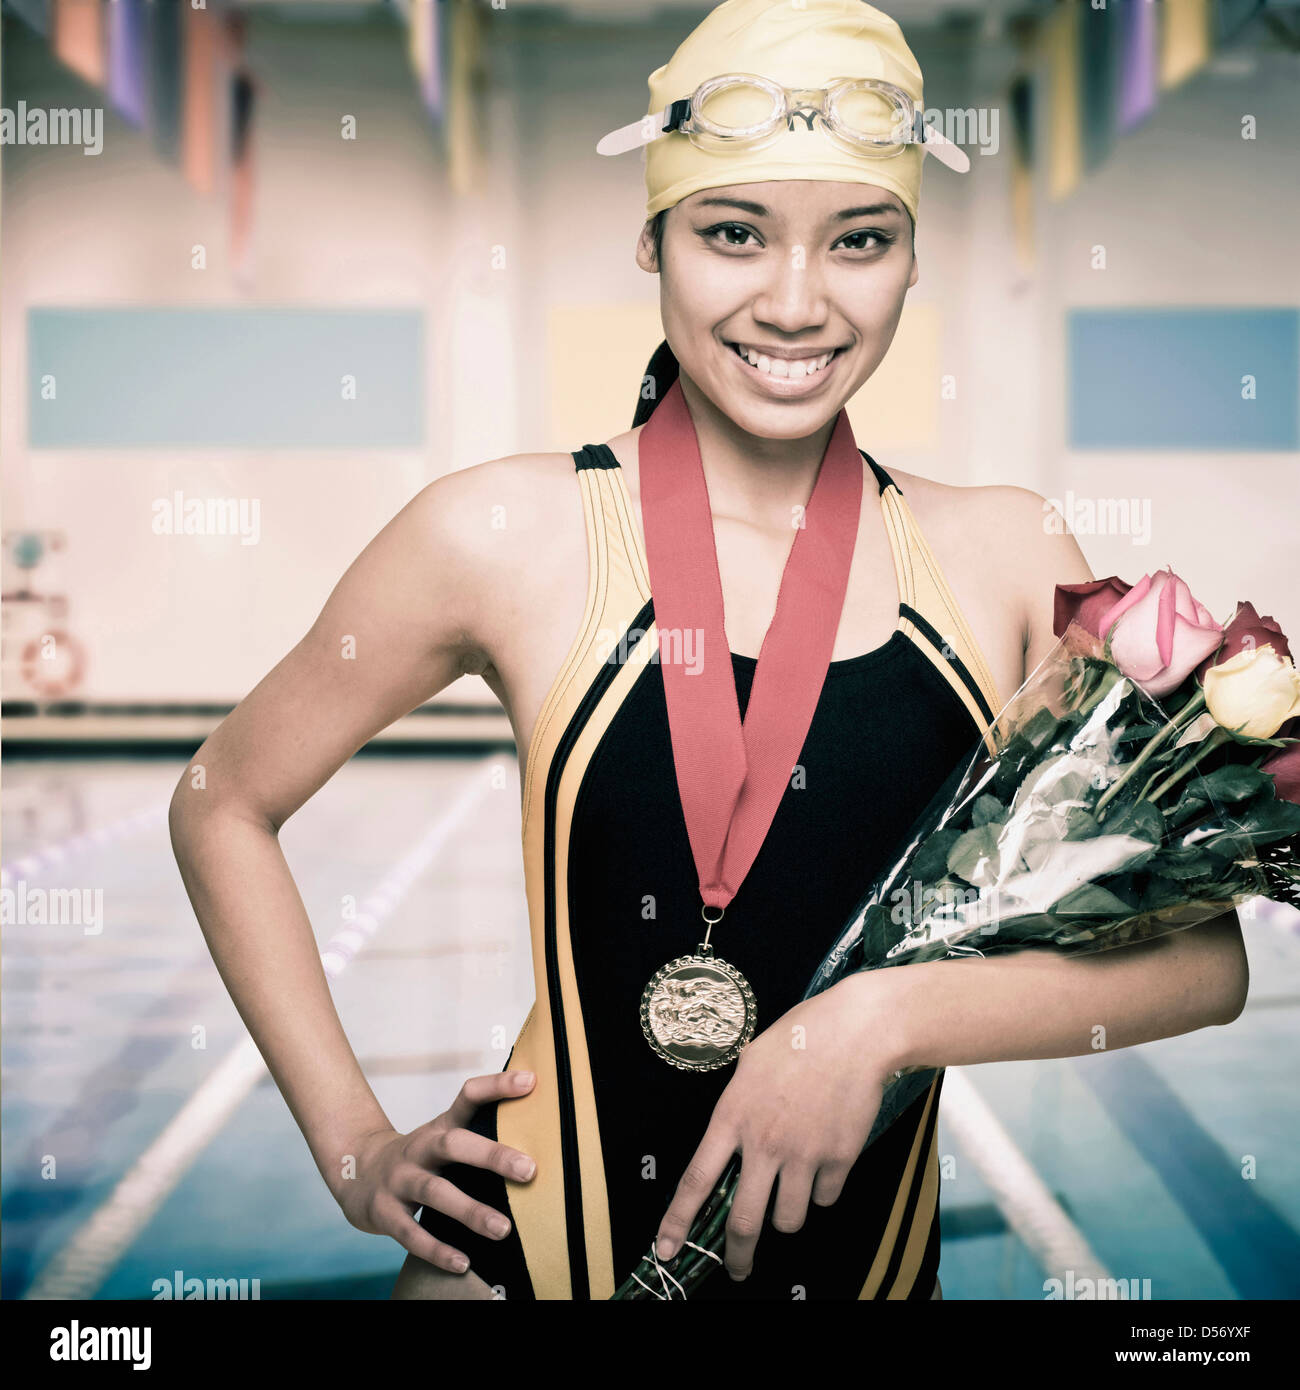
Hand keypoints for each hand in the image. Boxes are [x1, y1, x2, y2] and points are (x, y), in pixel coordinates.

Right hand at [336, 1069, 537, 1273]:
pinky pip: (410, 1234)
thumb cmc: (419, 1157)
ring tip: (503, 1228)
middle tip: (529, 1170)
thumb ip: (480, 1132)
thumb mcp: (443, 1136)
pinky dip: (437, 1250)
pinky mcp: (384, 1212)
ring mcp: (398, 1180)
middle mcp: (419, 1148)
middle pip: (453, 1144)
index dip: (497, 1086)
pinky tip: (463, 1263)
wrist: (354, 1171)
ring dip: (470, 1211)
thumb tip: (538, 1128)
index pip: (468, 1097)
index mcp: (440, 1126)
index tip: (531, 1080)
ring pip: (435, 1193)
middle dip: (491, 1156)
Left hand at [653, 977, 898, 1280]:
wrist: (854, 1033)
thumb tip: (731, 1128)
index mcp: (732, 1117)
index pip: (696, 1181)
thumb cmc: (799, 1037)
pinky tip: (823, 1163)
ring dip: (786, 1217)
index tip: (665, 1250)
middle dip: (738, 1257)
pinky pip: (826, 1198)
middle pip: (744, 1222)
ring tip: (788, 1196)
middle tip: (738, 1269)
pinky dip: (822, 1190)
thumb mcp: (749, 1062)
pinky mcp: (839, 1158)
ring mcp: (804, 1155)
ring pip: (788, 1220)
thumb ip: (736, 1102)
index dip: (677, 1221)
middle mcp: (764, 1143)